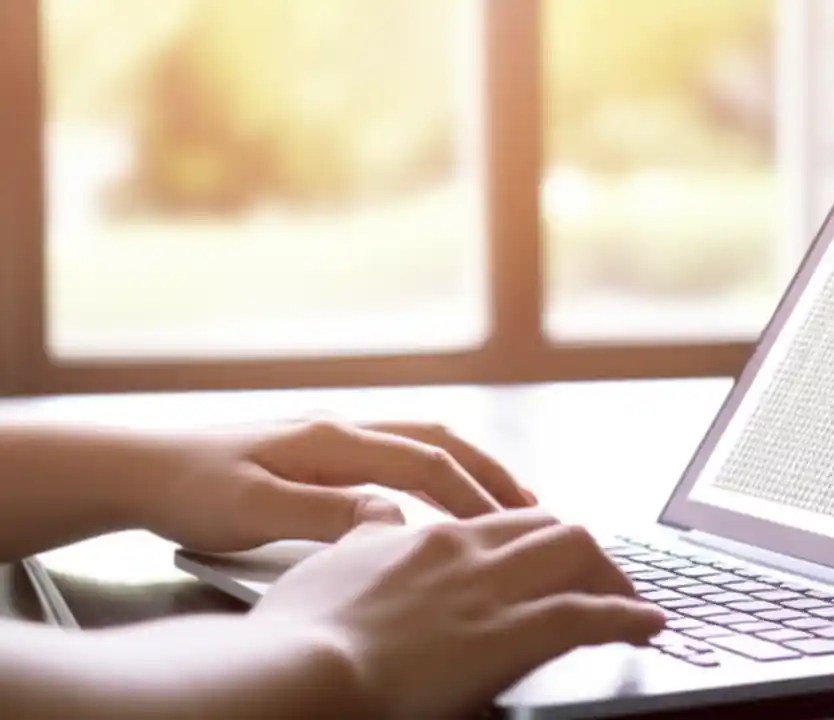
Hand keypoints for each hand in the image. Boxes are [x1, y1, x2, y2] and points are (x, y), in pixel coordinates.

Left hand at [138, 419, 535, 552]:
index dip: (472, 497)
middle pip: (438, 440)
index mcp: (331, 440)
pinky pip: (397, 450)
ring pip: (421, 440)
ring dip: (468, 467)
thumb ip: (328, 513)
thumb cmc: (189, 489)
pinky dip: (436, 469)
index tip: (508, 529)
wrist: (138, 467)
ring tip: (504, 497)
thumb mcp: (255, 511)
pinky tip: (439, 491)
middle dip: (490, 472)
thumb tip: (397, 516)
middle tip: (533, 506)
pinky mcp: (318, 449)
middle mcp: (339, 428)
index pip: (425, 464)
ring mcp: (330, 435)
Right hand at [251, 510, 663, 718]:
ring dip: (613, 576)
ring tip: (631, 602)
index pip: (504, 519)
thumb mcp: (330, 562)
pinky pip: (592, 615)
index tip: (549, 555)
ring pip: (580, 554)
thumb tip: (378, 510)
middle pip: (552, 528)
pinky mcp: (515, 633)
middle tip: (600, 578)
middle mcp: (472, 550)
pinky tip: (647, 624)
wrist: (300, 670)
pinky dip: (628, 616)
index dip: (537, 535)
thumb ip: (364, 532)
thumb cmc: (303, 630)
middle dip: (583, 551)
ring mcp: (495, 588)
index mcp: (431, 537)